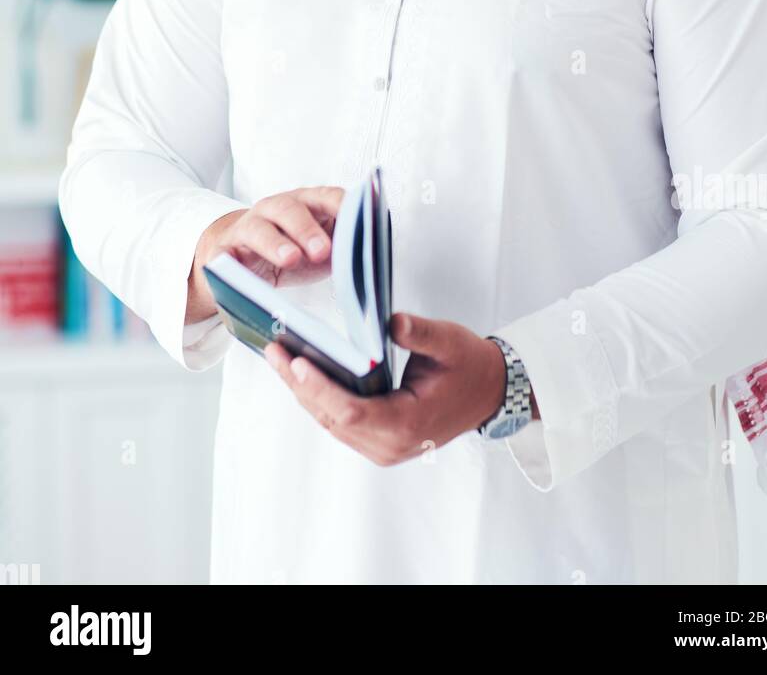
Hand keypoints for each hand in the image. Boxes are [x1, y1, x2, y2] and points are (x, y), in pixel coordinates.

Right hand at [185, 186, 344, 324]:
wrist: (242, 257)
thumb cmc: (290, 249)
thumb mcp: (321, 252)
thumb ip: (341, 250)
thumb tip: (364, 259)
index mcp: (307, 204)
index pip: (326, 196)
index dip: (342, 205)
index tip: (358, 218)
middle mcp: (277, 208)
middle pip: (291, 208)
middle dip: (307, 228)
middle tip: (322, 250)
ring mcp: (250, 225)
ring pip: (260, 228)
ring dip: (276, 243)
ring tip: (290, 259)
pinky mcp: (226, 248)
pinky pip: (226, 253)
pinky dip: (230, 261)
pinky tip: (237, 271)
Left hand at [263, 312, 518, 465]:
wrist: (490, 392)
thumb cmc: (470, 366)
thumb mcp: (450, 342)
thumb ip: (419, 333)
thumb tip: (390, 321)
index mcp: (407, 423)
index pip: (351, 411)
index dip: (320, 387)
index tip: (296, 361)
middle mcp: (390, 444)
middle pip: (333, 417)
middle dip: (299, 384)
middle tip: (273, 351)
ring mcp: (383, 447)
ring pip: (331, 422)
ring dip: (304, 392)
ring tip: (279, 357)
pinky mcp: (379, 442)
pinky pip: (341, 422)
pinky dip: (320, 398)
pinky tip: (303, 372)